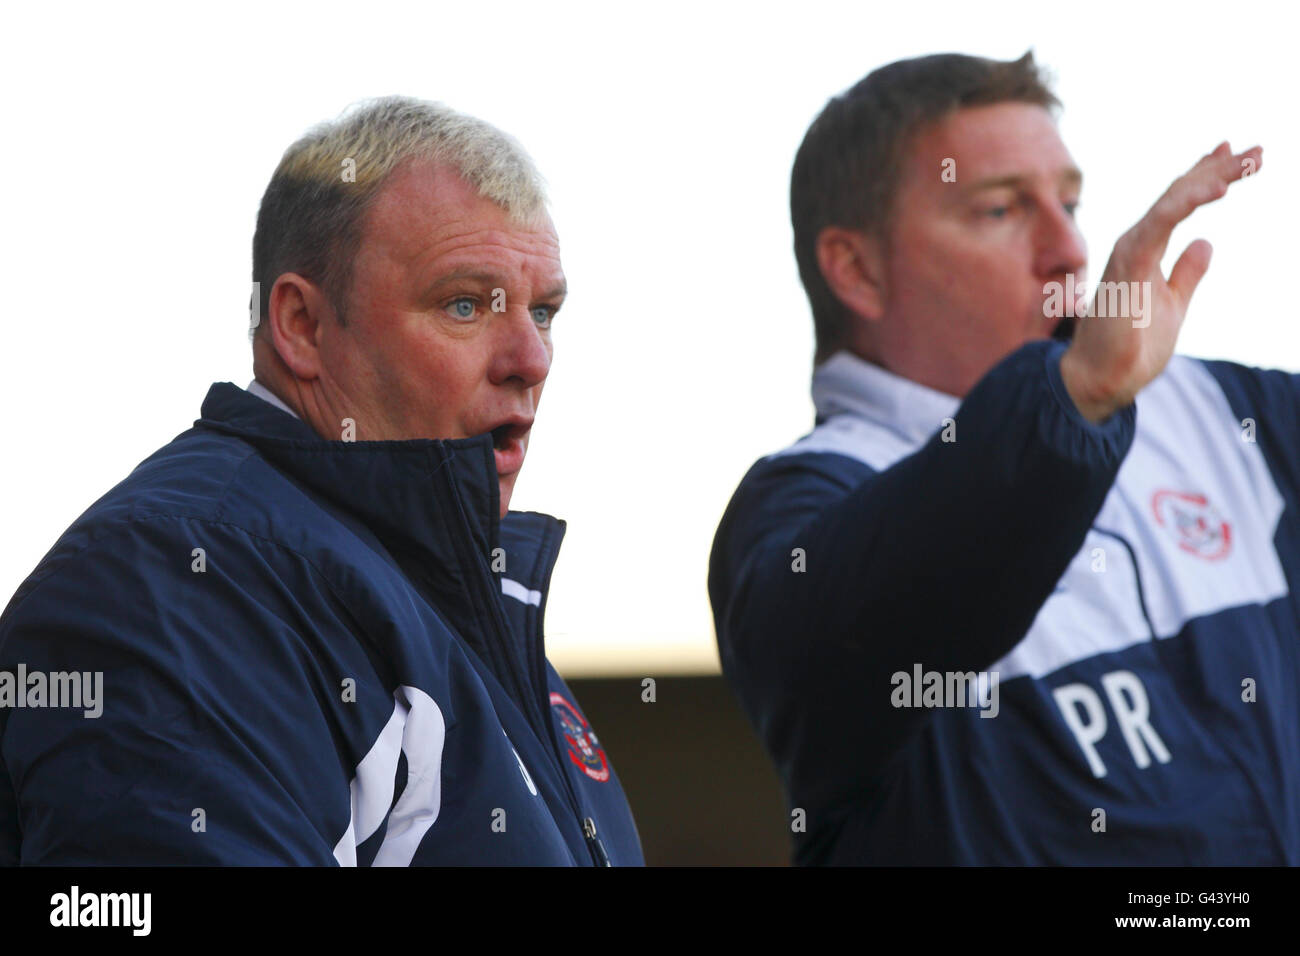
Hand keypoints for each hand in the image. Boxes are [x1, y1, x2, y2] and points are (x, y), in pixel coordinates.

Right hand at [1061, 142, 1261, 421]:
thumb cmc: (1129, 346)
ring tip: (1247, 161)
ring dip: (1212, 177)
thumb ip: (1187, 273)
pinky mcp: (1130, 263)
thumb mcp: (1173, 304)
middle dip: (1219, 169)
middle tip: (1257, 151)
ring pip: (1174, 200)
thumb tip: (1206, 243)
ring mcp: (1130, 250)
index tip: (1238, 156)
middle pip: (1180, 193)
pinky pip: (1162, 222)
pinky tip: (1218, 187)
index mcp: (1145, 250)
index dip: (1206, 176)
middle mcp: (1135, 242)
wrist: (1100, 378)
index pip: (1178, 203)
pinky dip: (1189, 200)